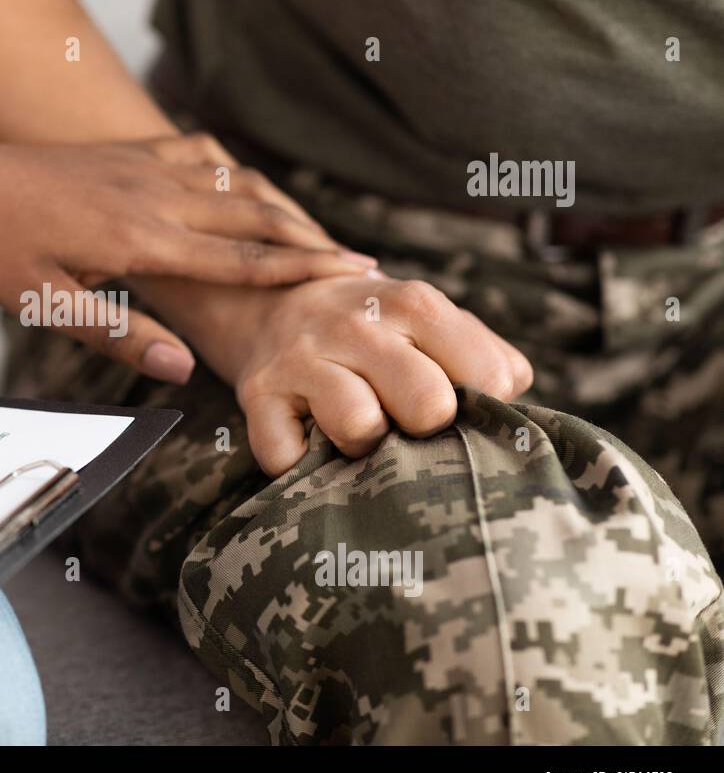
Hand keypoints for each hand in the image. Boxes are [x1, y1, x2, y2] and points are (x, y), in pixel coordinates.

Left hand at [0, 123, 375, 383]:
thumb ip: (120, 336)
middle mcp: (153, 194)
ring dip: (281, 207)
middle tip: (363, 264)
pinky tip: (245, 184)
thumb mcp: (45, 304)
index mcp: (139, 239)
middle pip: (254, 216)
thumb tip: (187, 370)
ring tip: (318, 234)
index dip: (302, 269)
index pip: (241, 257)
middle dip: (311, 240)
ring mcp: (142, 165)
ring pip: (233, 183)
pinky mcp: (128, 151)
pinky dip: (234, 170)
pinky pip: (198, 153)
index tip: (357, 275)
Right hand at [188, 276, 533, 474]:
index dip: (481, 405)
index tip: (457, 403)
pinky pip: (289, 458)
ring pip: (359, 427)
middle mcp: (355, 324)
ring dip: (364, 447)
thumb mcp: (430, 323)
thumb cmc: (375, 332)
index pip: (488, 376)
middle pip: (428, 405)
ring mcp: (301, 359)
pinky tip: (311, 446)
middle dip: (425, 429)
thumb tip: (515, 405)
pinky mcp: (257, 395)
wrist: (275, 307)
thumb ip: (486, 356)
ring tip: (358, 431)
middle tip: (404, 423)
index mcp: (413, 304)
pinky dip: (304, 468)